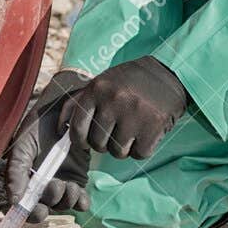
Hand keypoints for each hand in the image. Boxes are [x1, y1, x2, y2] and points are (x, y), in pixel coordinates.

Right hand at [5, 70, 91, 222]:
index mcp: (25, 180)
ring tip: (70, 186)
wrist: (64, 110)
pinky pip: (80, 200)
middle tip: (56, 185)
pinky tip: (81, 194)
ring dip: (67, 200)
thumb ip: (16, 172)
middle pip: (46, 207)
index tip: (39, 210)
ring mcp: (61, 183)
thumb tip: (14, 201)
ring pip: (63, 205)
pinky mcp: (78, 179)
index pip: (25, 206)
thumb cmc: (38, 126)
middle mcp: (42, 185)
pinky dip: (81, 202)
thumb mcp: (22, 146)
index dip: (31, 214)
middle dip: (52, 202)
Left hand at [60, 55, 187, 159]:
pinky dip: (141, 149)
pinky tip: (145, 133)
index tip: (85, 142)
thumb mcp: (101, 83)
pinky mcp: (154, 126)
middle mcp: (113, 101)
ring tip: (131, 131)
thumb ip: (78, 103)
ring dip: (123, 147)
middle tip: (115, 132)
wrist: (168, 73)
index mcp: (97, 89)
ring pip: (118, 152)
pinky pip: (139, 154)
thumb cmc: (129, 81)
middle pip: (98, 143)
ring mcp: (134, 114)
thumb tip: (59, 127)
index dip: (79, 140)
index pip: (77, 128)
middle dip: (104, 143)